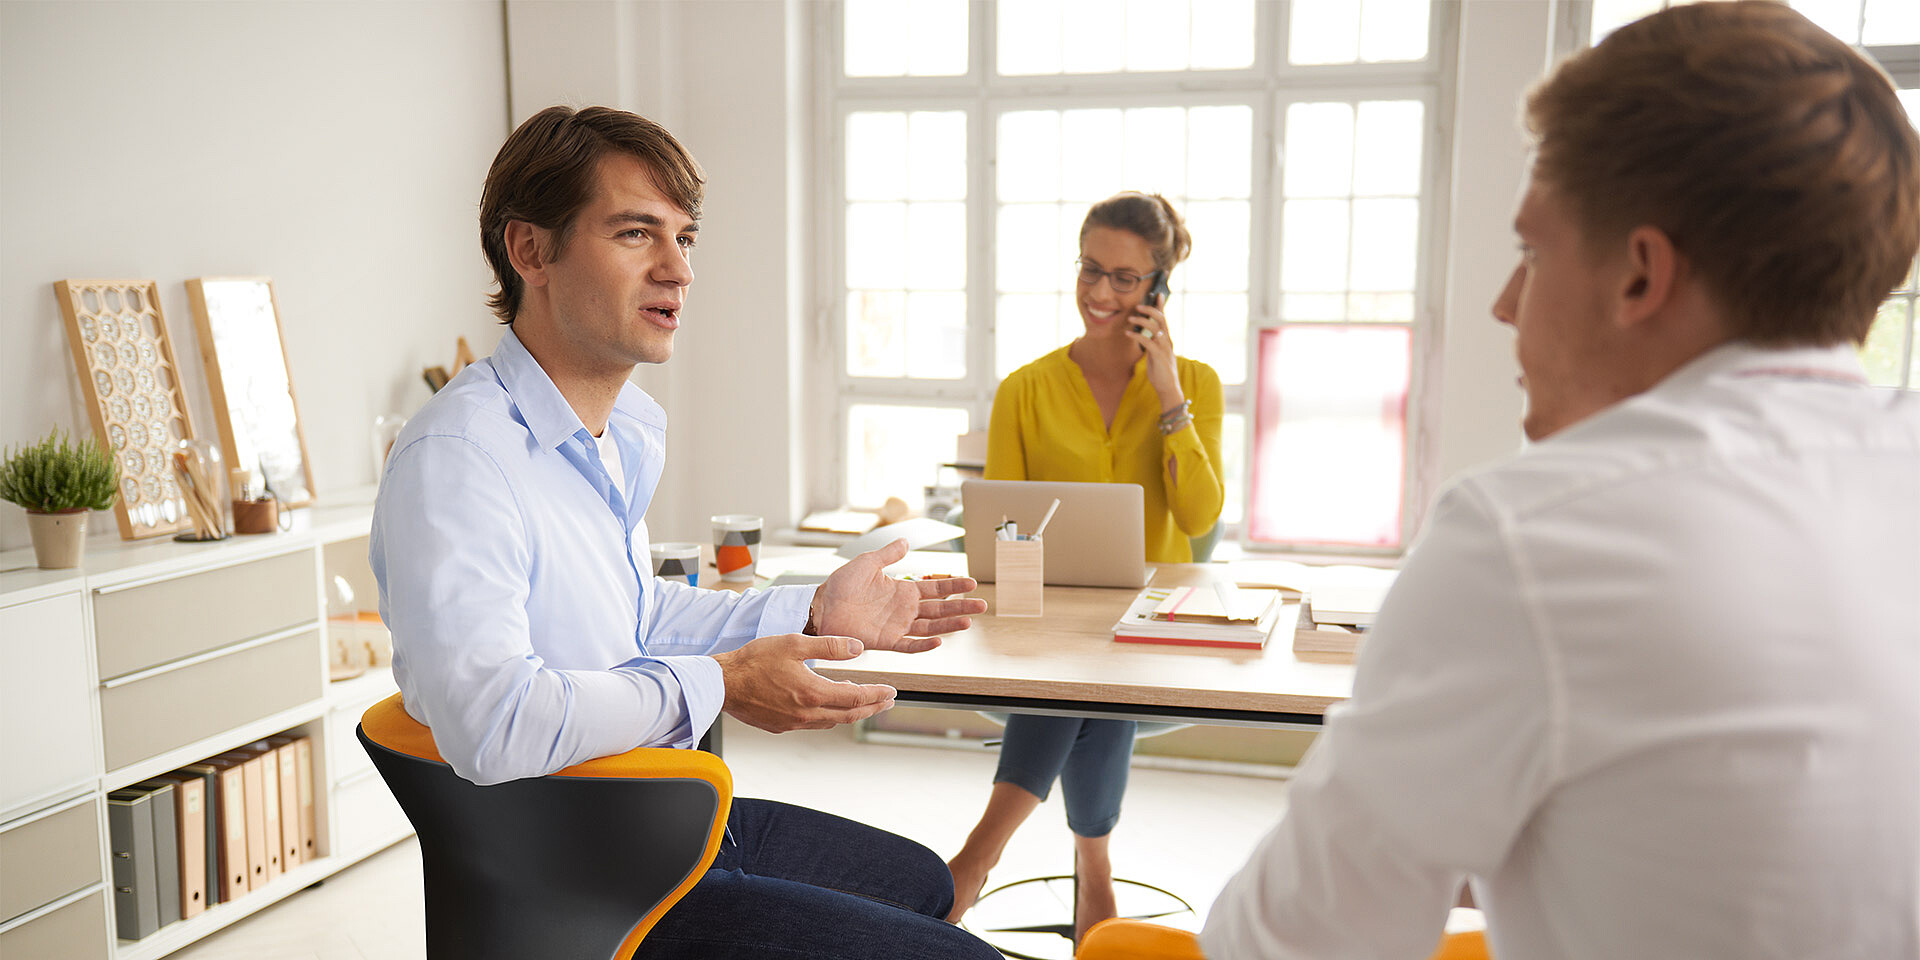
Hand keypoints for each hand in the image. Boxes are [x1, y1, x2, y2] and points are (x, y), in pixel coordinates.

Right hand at [712, 633, 896, 731]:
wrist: (722, 683)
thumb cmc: (753, 661)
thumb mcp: (794, 644)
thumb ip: (829, 646)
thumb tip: (857, 648)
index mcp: (813, 693)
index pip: (856, 697)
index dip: (877, 695)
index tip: (892, 692)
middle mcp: (806, 714)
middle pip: (849, 715)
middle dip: (872, 707)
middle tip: (888, 702)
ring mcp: (793, 723)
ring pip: (832, 721)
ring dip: (851, 712)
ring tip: (862, 701)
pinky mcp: (781, 727)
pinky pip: (813, 723)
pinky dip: (828, 714)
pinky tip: (828, 704)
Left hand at [811, 539, 986, 652]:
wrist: (821, 606)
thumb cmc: (841, 585)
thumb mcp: (867, 563)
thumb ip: (888, 554)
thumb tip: (906, 541)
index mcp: (902, 590)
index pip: (934, 588)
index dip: (953, 586)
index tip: (972, 584)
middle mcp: (903, 610)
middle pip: (939, 609)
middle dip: (961, 607)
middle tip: (982, 606)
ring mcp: (897, 626)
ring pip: (930, 627)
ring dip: (949, 625)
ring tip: (968, 622)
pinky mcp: (886, 641)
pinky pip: (909, 645)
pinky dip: (924, 645)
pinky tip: (939, 641)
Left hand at [1126, 299, 1183, 407]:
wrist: (1168, 388)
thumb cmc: (1160, 371)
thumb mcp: (1155, 354)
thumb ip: (1152, 344)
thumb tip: (1144, 336)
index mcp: (1167, 339)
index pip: (1164, 319)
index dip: (1161, 306)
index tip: (1157, 294)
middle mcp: (1167, 341)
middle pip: (1161, 319)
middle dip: (1150, 310)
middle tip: (1138, 306)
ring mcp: (1164, 348)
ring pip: (1155, 328)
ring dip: (1142, 321)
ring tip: (1130, 319)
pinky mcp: (1159, 356)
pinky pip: (1147, 341)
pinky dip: (1137, 336)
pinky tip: (1128, 334)